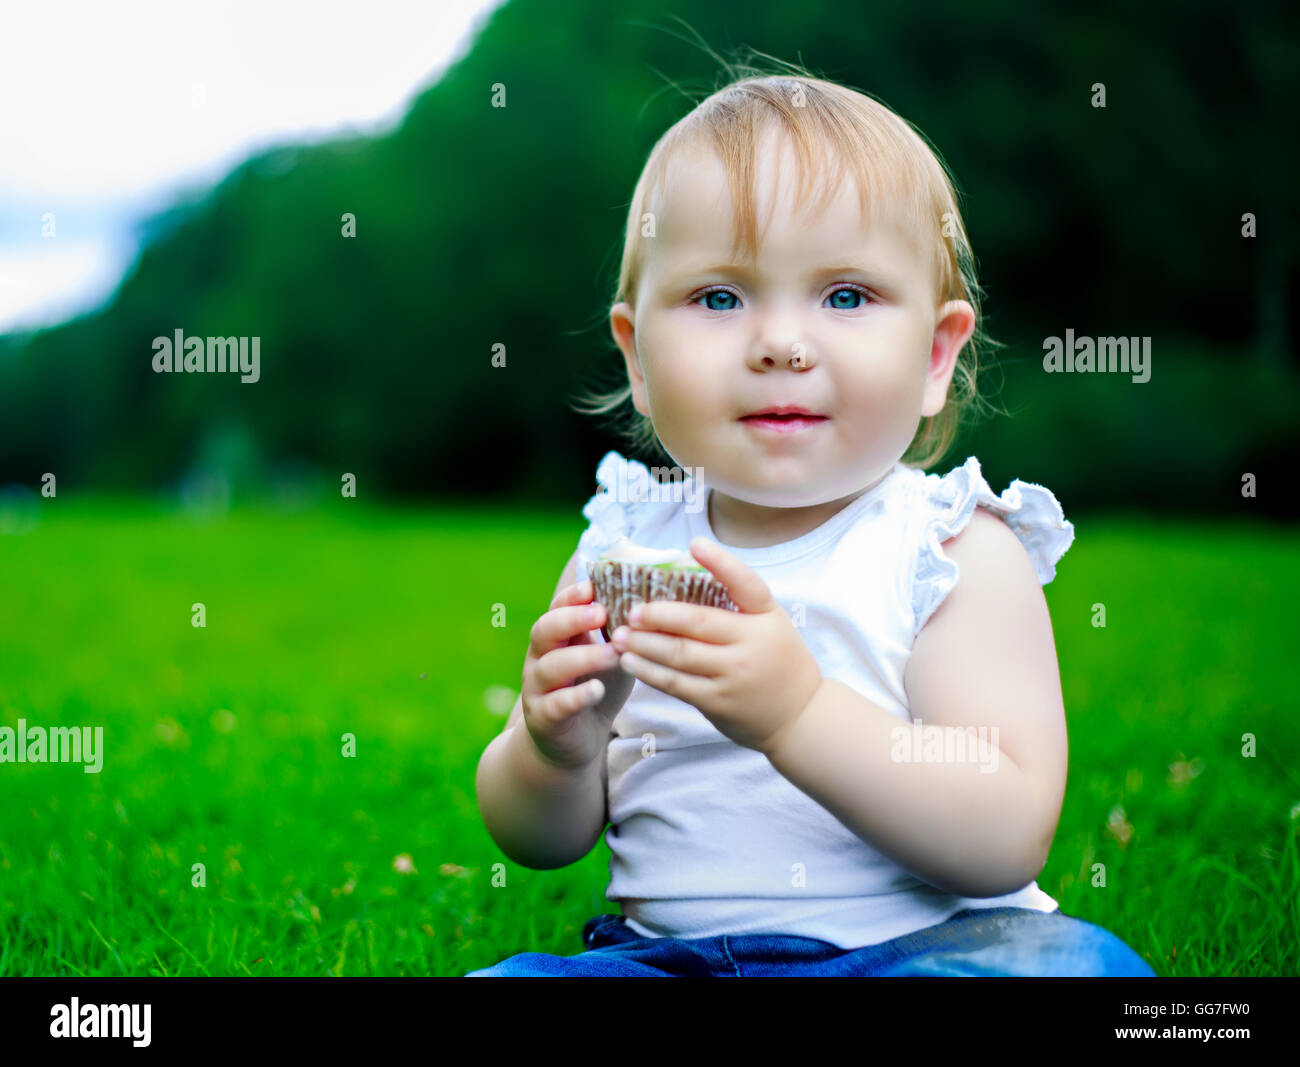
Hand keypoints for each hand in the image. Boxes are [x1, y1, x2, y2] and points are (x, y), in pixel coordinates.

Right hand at [520, 579, 635, 771]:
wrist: (572, 740)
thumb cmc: (594, 687)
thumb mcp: (609, 655)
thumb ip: (620, 634)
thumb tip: (654, 604)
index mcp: (557, 637)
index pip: (557, 607)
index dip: (572, 596)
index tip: (593, 585)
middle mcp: (540, 658)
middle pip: (545, 630)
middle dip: (572, 619)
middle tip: (601, 613)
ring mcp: (538, 688)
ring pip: (551, 667)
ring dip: (582, 657)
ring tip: (612, 653)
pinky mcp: (544, 718)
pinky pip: (557, 704)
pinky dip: (576, 696)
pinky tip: (597, 690)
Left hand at [608, 536, 822, 754]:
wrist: (799, 715)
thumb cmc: (776, 659)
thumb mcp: (770, 624)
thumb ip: (737, 604)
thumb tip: (683, 576)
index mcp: (767, 617)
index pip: (746, 584)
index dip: (721, 562)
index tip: (696, 543)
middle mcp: (752, 643)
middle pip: (697, 622)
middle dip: (657, 615)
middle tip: (631, 611)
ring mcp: (734, 675)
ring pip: (679, 654)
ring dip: (643, 644)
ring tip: (620, 636)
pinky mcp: (718, 702)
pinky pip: (676, 683)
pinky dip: (649, 671)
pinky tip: (631, 662)